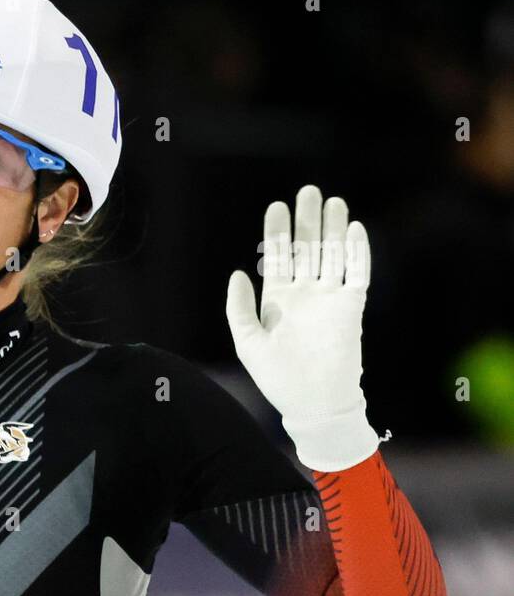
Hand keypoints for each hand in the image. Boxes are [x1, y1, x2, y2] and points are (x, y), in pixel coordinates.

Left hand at [225, 184, 379, 471]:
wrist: (314, 404)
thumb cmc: (278, 378)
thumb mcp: (248, 342)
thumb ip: (239, 308)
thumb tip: (238, 272)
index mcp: (278, 301)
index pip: (278, 258)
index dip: (277, 233)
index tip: (276, 206)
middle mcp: (305, 295)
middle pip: (307, 249)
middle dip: (307, 221)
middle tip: (307, 191)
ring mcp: (330, 299)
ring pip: (332, 255)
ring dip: (332, 229)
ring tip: (332, 201)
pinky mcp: (352, 308)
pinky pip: (357, 273)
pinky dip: (357, 252)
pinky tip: (354, 229)